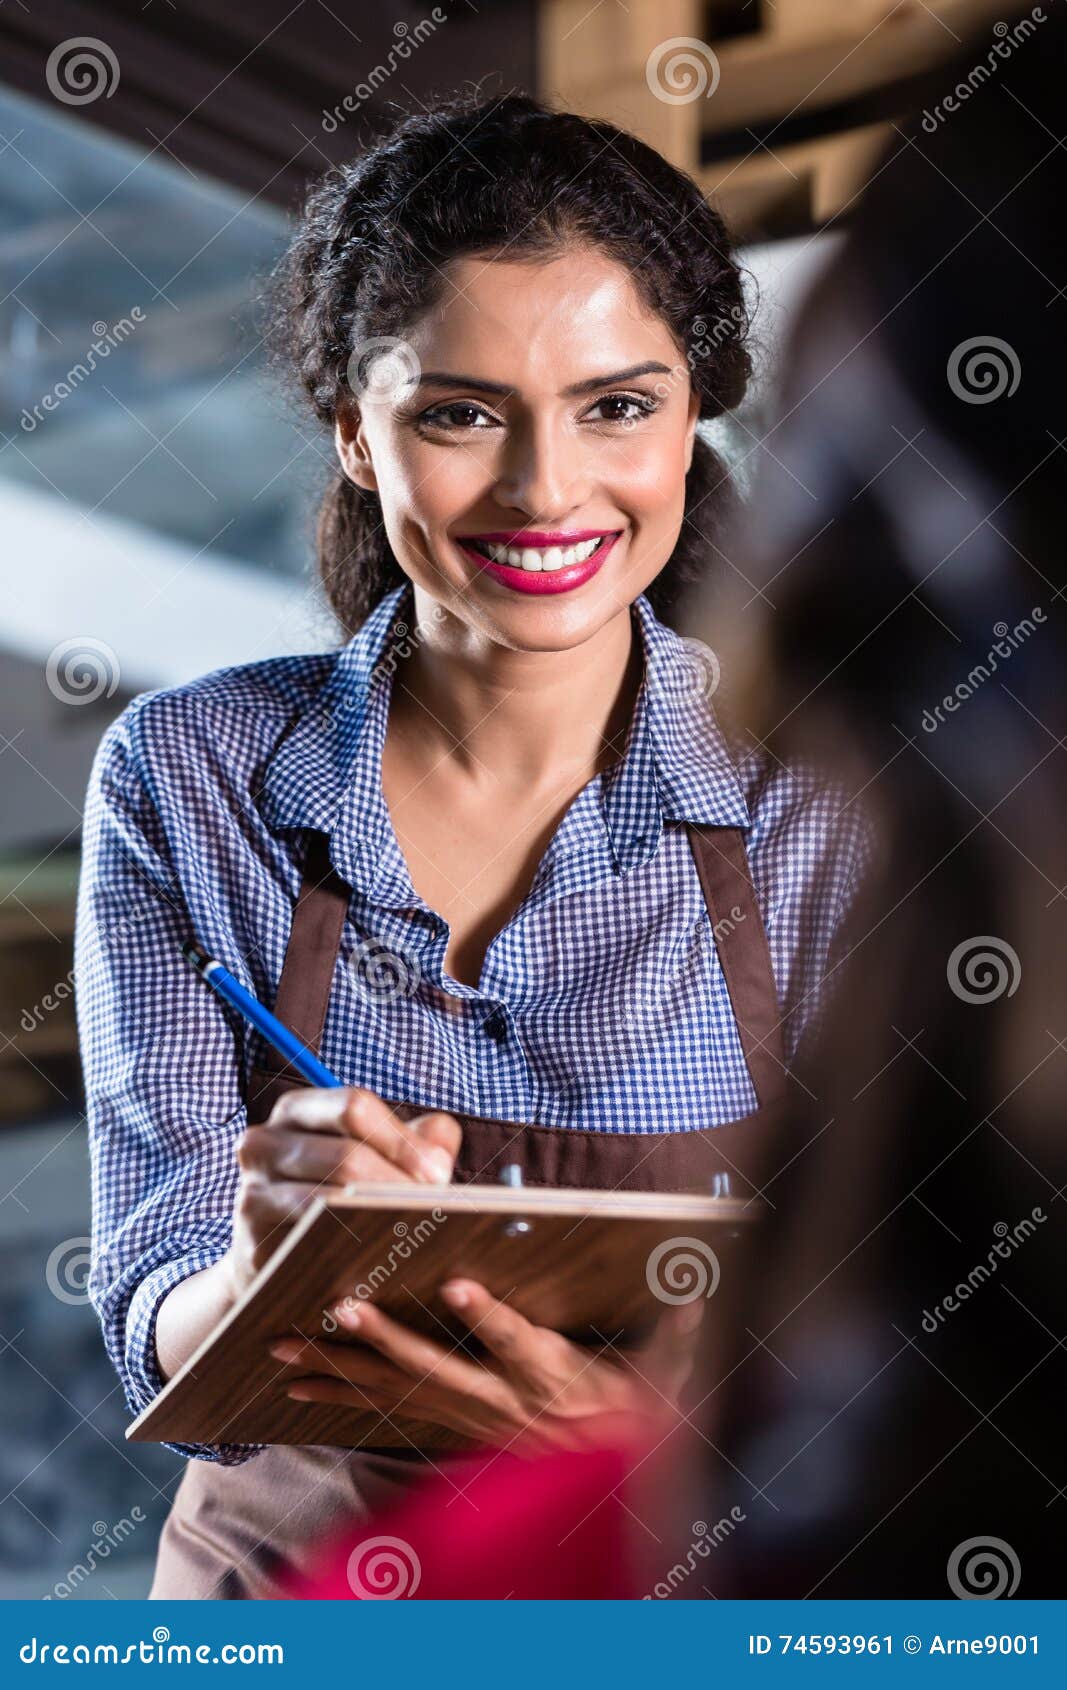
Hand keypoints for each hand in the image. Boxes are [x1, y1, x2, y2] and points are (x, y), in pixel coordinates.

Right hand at [225, 1088, 461, 1300]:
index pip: (353, 1106)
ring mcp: (252, 1193)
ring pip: (325, 1201)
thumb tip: (440, 1157)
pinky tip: (384, 1260)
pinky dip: (351, 1251)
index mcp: (297, 1110)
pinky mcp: (253, 1243)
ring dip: (381, 1218)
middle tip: (435, 1212)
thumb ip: (420, 1141)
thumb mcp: (378, 1154)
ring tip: (418, 1234)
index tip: (438, 1172)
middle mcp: (264, 1143)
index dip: (401, 1139)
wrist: (275, 1255)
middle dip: (398, 1185)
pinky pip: (307, 1244)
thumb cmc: (340, 1192)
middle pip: (345, 1156)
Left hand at [267, 1278, 703, 1452]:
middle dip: (383, 1341)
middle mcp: (506, 1404)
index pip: (524, 1345)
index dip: (493, 1318)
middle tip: (335, 1310)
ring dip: (341, 1371)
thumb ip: (678, 1333)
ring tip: (286, 1351)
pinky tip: (300, 1389)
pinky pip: (389, 1415)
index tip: (458, 1283)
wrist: (616, 1494)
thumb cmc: (643, 1422)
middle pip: (438, 1373)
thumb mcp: (672, 1377)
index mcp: (558, 1379)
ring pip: (399, 1395)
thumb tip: (699, 1286)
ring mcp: (474, 1422)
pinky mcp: (454, 1432)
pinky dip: (343, 1400)